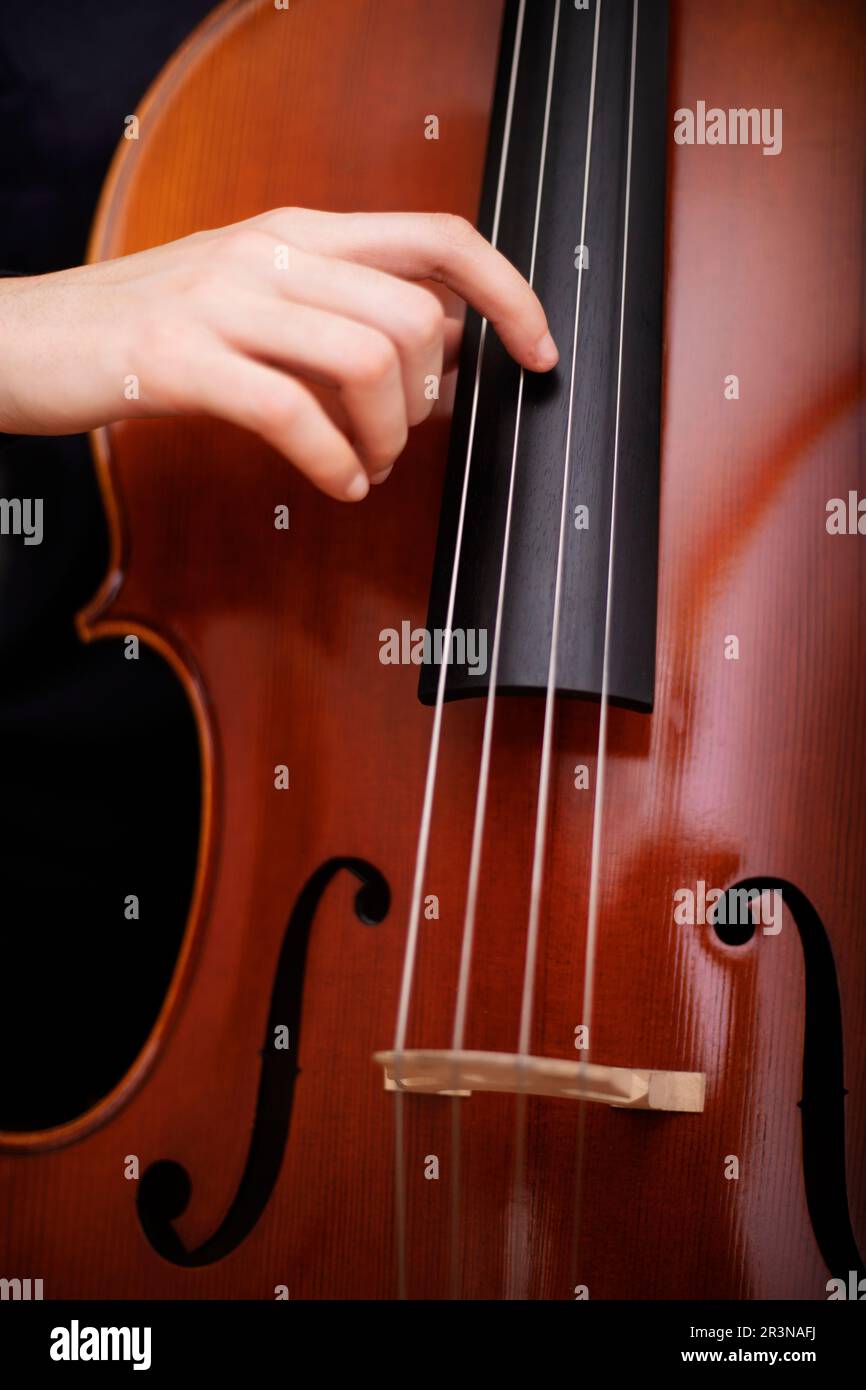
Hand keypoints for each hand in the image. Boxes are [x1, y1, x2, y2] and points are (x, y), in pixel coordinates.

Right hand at [0, 208, 557, 500]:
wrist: (29, 336)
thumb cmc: (150, 327)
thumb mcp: (260, 297)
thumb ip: (347, 309)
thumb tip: (450, 344)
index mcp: (299, 231)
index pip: (436, 238)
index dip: (507, 293)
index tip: (539, 351)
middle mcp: (269, 250)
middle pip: (414, 316)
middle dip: (430, 398)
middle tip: (404, 438)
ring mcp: (222, 299)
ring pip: (366, 360)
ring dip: (389, 436)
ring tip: (369, 464)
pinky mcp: (178, 358)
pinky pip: (293, 413)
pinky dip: (334, 463)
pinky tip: (337, 483)